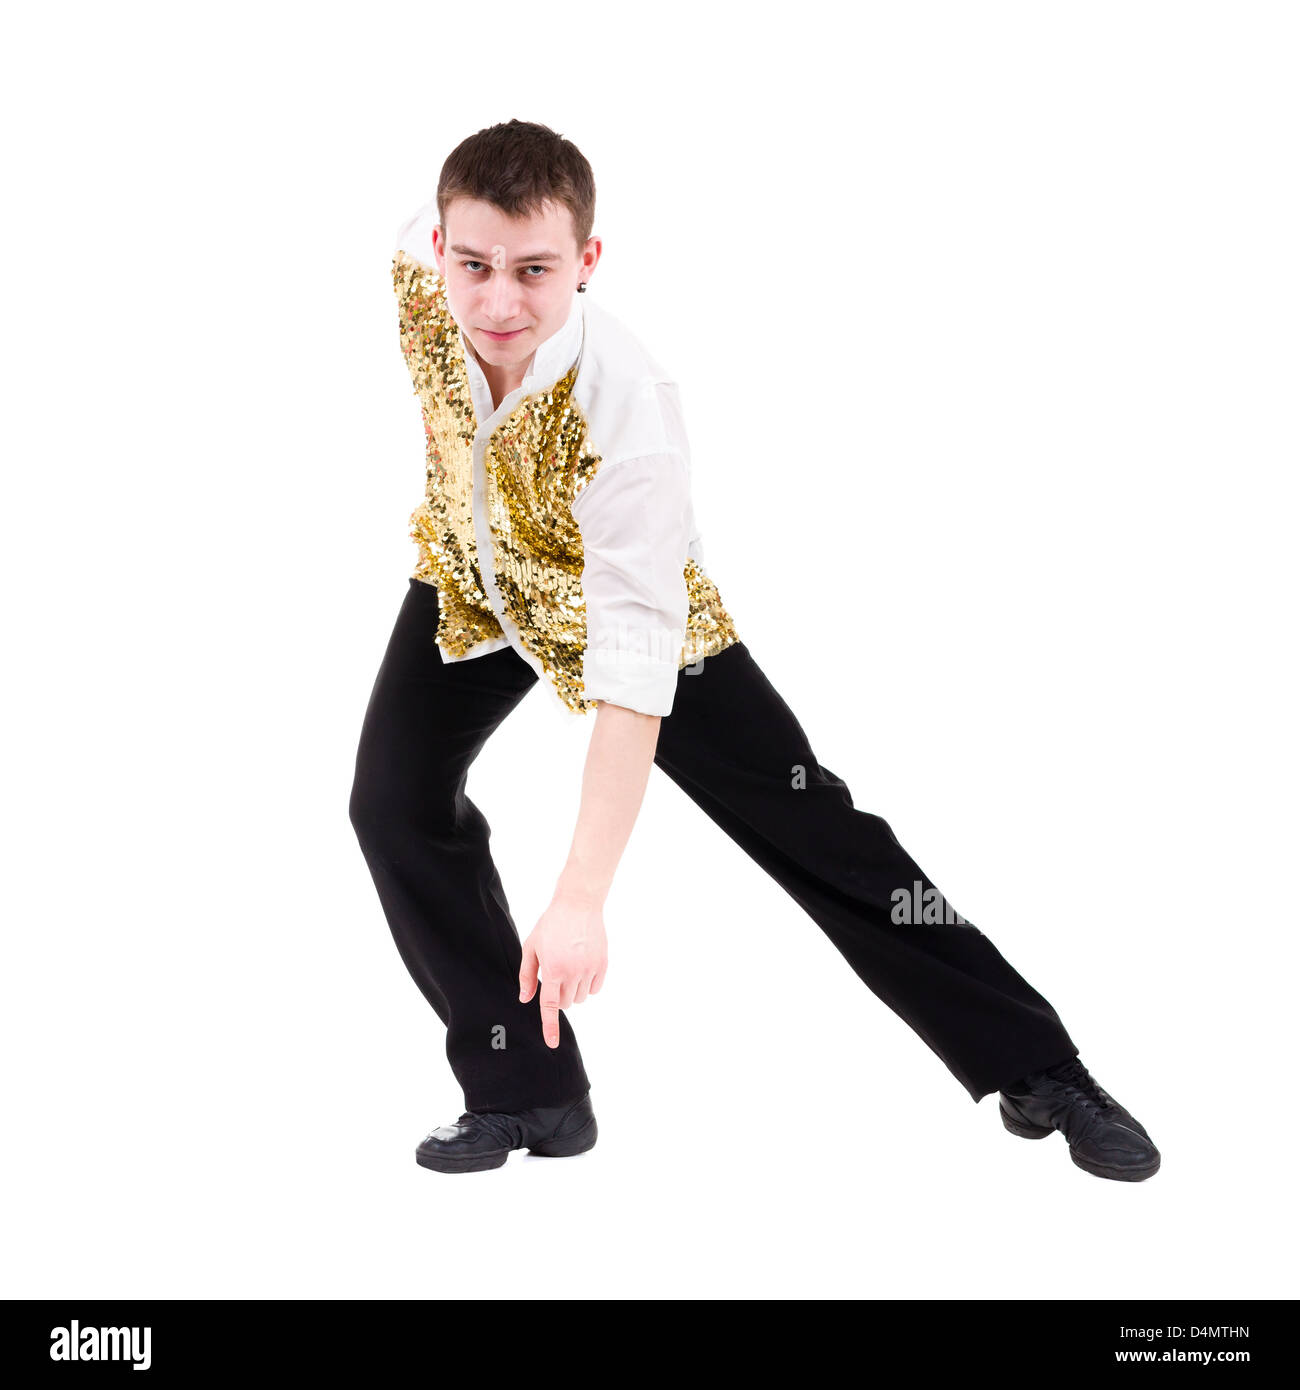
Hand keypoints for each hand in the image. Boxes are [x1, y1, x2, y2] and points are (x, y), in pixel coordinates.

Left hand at [518, 889, 607, 1047]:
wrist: (579, 904)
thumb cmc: (551, 924)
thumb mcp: (531, 946)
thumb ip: (527, 975)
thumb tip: (525, 999)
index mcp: (552, 969)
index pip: (549, 1006)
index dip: (550, 1026)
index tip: (553, 1044)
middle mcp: (572, 972)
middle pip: (565, 1003)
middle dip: (558, 996)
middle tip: (555, 975)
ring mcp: (589, 969)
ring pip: (580, 998)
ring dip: (573, 991)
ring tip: (569, 967)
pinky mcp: (602, 965)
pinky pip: (594, 989)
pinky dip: (588, 985)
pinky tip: (583, 967)